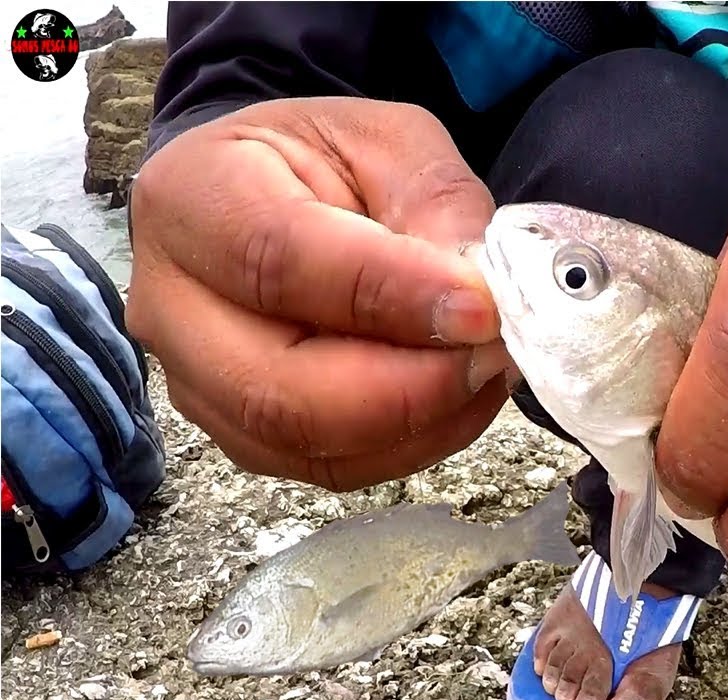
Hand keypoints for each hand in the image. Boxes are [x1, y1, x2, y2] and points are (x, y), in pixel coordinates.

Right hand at [127, 97, 514, 490]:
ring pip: (304, 443)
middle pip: (276, 388)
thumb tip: (480, 292)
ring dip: (420, 422)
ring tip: (486, 368)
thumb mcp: (389, 142)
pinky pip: (330, 468)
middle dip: (409, 387)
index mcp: (192, 198)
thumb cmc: (325, 162)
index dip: (391, 294)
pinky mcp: (241, 436)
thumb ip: (436, 202)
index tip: (482, 307)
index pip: (280, 260)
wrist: (273, 197)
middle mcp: (171, 306)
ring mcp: (197, 385)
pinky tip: (460, 396)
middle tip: (495, 352)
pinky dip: (412, 444)